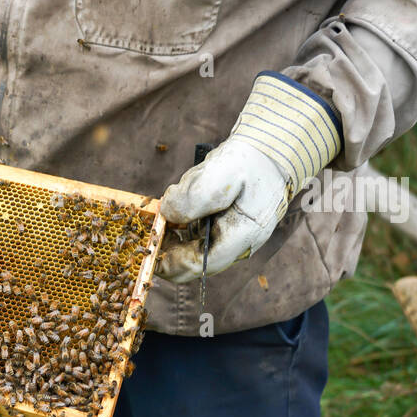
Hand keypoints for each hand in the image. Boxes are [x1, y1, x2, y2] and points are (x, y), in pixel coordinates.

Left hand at [155, 72, 342, 283]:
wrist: (268, 150)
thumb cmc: (250, 160)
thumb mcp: (222, 171)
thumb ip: (194, 196)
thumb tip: (167, 215)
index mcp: (242, 237)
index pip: (199, 266)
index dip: (169, 264)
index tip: (148, 250)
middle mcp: (237, 245)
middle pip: (191, 259)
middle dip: (167, 245)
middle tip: (150, 224)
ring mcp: (230, 238)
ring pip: (190, 246)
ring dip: (172, 231)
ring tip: (171, 203)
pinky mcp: (223, 229)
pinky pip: (194, 234)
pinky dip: (179, 222)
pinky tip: (178, 201)